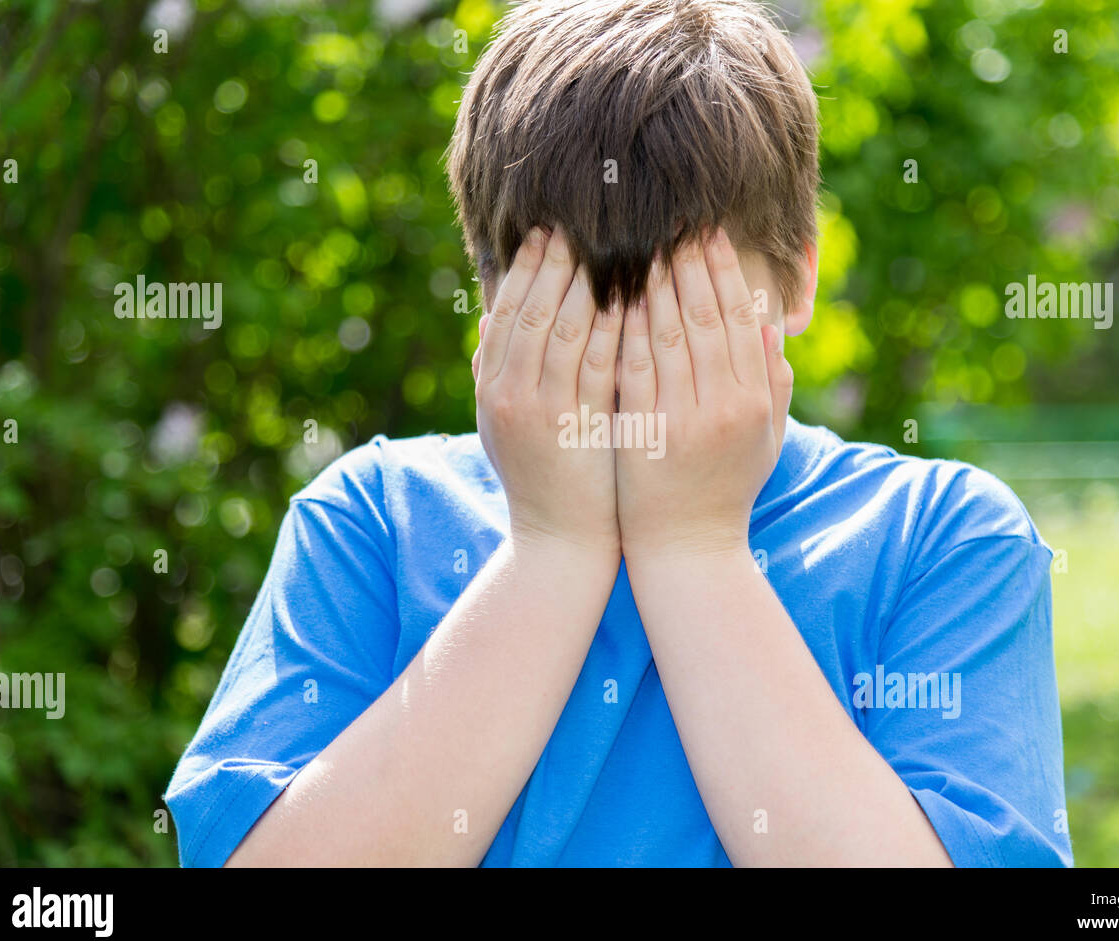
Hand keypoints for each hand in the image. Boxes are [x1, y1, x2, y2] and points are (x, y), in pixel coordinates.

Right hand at [473, 225, 622, 558]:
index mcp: (493, 388)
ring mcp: (547, 411)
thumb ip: (494, 373)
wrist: (560, 541)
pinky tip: (631, 298)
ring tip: (612, 244)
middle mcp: (512, 395)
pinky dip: (614, 329)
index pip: (509, 311)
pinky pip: (599, 366)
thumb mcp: (503, 425)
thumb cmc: (538, 478)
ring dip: (589, 282)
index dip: (527, 268)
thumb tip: (487, 320)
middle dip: (557, 262)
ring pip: (566, 331)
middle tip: (579, 221)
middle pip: (534, 311)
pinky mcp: (583, 428)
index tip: (547, 231)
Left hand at [615, 228, 793, 560]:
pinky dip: (626, 330)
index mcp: (756, 401)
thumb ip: (773, 382)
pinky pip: (633, 370)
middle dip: (688, 265)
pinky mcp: (643, 434)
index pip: (741, 320)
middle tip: (672, 223)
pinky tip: (614, 297)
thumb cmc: (727, 489)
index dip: (724, 273)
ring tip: (639, 245)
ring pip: (669, 336)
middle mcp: (725, 406)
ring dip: (654, 285)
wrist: (688, 549)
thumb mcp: (766, 439)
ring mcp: (682, 421)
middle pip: (706, 318)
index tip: (707, 235)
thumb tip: (772, 326)